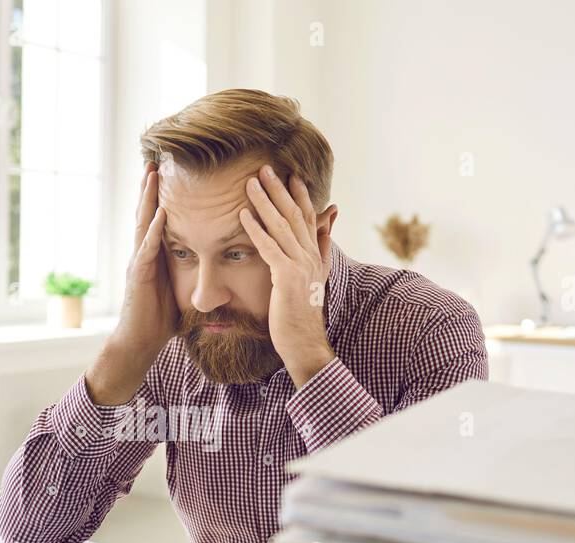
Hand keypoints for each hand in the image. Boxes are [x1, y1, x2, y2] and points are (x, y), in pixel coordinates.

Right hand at [87, 162, 180, 404]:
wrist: (140, 342)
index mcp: (154, 256)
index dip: (161, 197)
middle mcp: (143, 254)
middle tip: (155, 159)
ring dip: (148, 199)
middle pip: (147, 214)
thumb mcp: (179, 290)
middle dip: (150, 187)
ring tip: (152, 174)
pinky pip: (148, 248)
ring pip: (144, 224)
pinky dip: (154, 230)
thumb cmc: (161, 320)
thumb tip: (211, 266)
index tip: (168, 173)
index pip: (158, 220)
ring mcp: (139, 263)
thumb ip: (189, 273)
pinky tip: (161, 213)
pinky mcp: (139, 276)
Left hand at [239, 166, 334, 387]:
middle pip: (294, 214)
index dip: (299, 194)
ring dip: (265, 202)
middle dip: (279, 189)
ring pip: (281, 226)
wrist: (304, 342)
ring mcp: (300, 265)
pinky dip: (256, 229)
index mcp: (315, 254)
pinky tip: (244, 214)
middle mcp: (310, 255)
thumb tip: (331, 222)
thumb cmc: (302, 313)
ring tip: (250, 182)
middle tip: (264, 167)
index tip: (289, 174)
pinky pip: (269, 247)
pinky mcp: (287, 277)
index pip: (308, 217)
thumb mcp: (315, 277)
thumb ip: (323, 247)